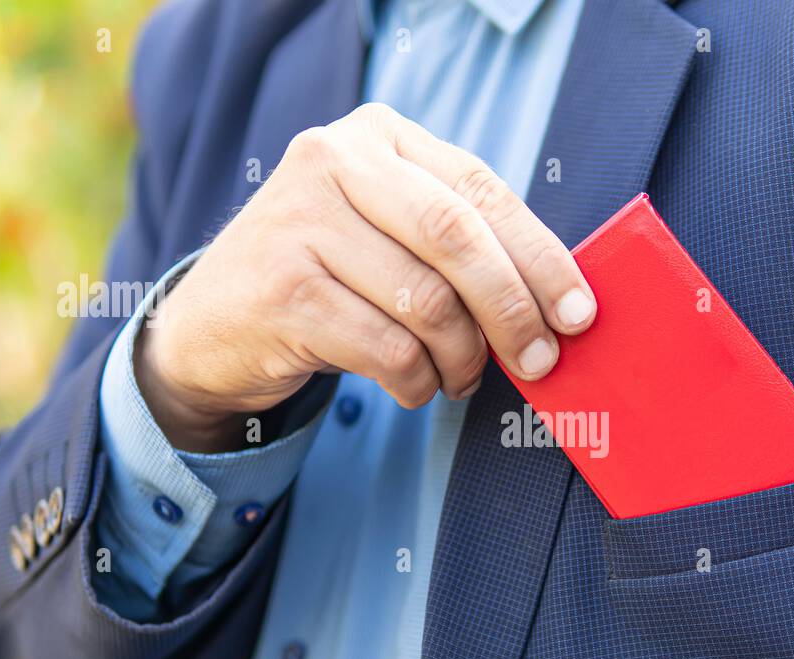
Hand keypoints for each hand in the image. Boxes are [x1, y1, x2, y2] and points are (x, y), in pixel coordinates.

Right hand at [134, 102, 595, 452]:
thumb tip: (558, 301)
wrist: (214, 322)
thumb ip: (459, 243)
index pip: (481, 190)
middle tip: (541, 361)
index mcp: (377, 136)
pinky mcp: (282, 292)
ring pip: (427, 303)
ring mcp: (299, 224)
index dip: (541, 256)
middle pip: (458, 239)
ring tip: (461, 378)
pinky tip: (417, 387)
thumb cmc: (329, 277)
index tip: (579, 312)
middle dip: (514, 311)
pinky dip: (419, 383)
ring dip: (463, 359)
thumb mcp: (387, 233)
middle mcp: (333, 162)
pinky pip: (388, 350)